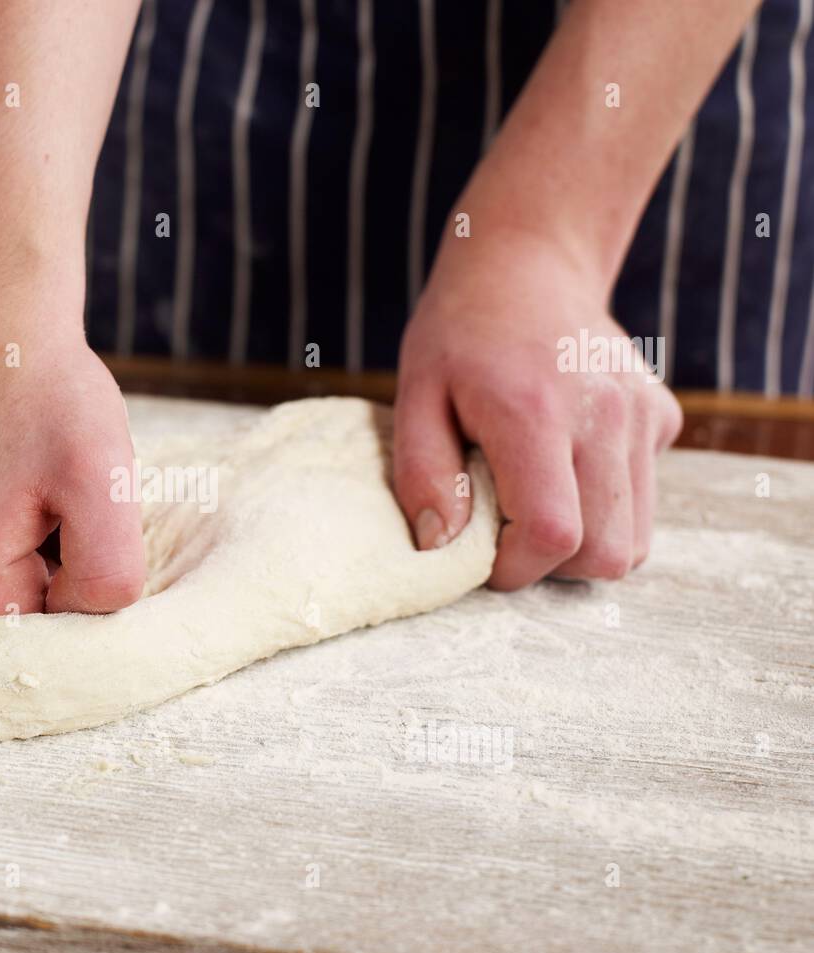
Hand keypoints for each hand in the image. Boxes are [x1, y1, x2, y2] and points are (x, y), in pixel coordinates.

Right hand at [0, 279, 145, 614]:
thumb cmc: (48, 393)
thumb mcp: (103, 479)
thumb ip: (110, 573)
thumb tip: (84, 616)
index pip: (56, 632)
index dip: (83, 572)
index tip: (69, 510)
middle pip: (20, 621)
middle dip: (53, 567)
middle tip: (49, 497)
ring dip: (28, 552)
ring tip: (23, 488)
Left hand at [393, 230, 682, 589]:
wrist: (528, 262)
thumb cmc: (459, 332)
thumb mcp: (414, 395)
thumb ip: (423, 475)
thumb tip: (440, 549)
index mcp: (535, 412)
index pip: (554, 533)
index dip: (515, 567)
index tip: (480, 554)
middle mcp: (605, 415)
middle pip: (606, 553)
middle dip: (552, 567)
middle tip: (507, 533)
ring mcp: (643, 415)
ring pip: (636, 539)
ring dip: (584, 543)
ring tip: (534, 500)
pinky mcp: (662, 415)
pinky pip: (643, 498)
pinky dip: (606, 506)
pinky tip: (565, 464)